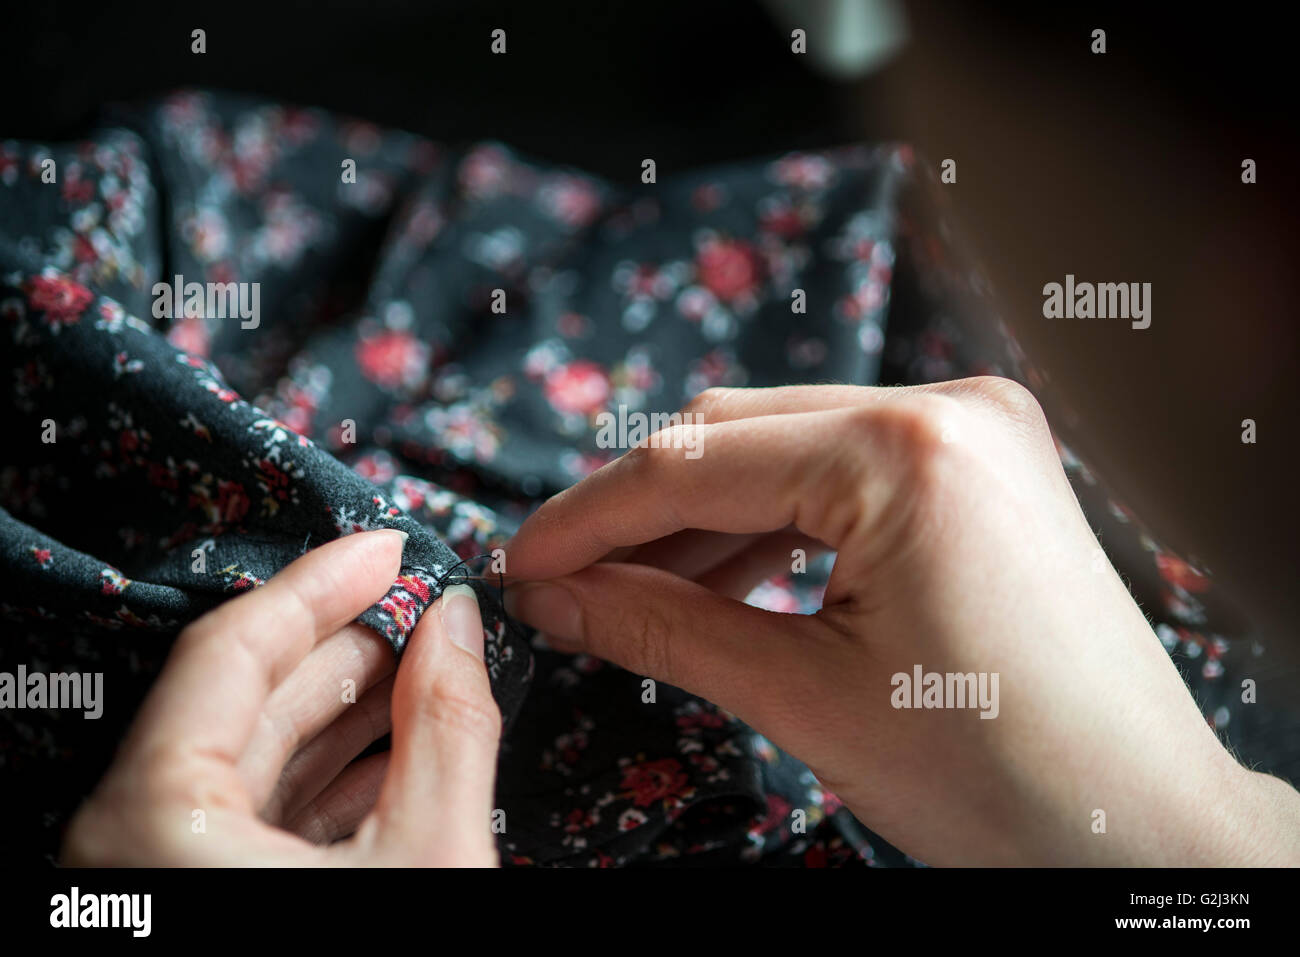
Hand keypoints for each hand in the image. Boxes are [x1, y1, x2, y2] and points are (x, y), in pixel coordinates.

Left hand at [62, 530, 500, 865]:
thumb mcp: (429, 856)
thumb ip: (448, 727)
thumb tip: (456, 624)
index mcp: (154, 818)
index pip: (232, 648)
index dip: (322, 586)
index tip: (386, 548)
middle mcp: (132, 841)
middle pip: (244, 698)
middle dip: (350, 648)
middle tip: (426, 610)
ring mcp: (160, 870)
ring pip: (253, 756)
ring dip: (350, 711)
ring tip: (429, 672)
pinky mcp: (198, 891)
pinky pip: (255, 812)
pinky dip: (333, 777)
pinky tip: (400, 751)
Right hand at [504, 378, 1299, 864]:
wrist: (1140, 824)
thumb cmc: (1001, 778)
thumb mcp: (806, 700)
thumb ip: (663, 629)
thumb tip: (556, 598)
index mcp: (904, 451)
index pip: (693, 462)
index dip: (588, 518)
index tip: (522, 565)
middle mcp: (944, 409)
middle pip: (731, 434)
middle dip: (636, 512)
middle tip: (562, 582)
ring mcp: (969, 428)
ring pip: (782, 449)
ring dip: (697, 520)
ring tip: (628, 595)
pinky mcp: (976, 463)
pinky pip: (838, 473)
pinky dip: (768, 524)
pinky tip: (715, 580)